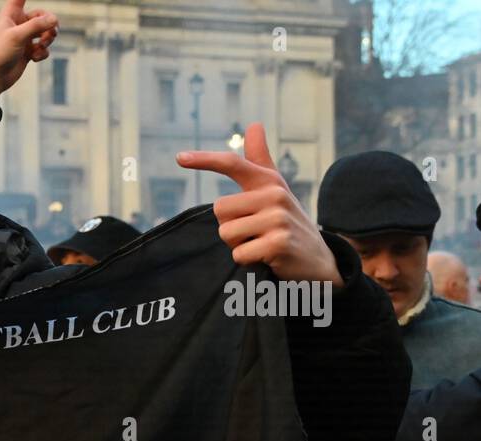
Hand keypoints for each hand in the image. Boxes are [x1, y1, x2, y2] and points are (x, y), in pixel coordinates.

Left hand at [0, 0, 58, 97]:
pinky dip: (42, 52)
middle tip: (53, 32)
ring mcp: (24, 38)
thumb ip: (37, 25)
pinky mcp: (28, 51)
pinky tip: (34, 58)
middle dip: (48, 24)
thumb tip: (54, 19)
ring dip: (48, 38)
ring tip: (42, 46)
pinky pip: (43, 48)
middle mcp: (18, 24)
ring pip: (45, 32)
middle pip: (41, 15)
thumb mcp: (18, 36)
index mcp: (11, 14)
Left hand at [177, 123, 342, 287]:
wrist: (317, 260)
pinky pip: (238, 254)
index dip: (204, 160)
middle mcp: (274, 194)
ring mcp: (278, 218)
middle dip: (230, 226)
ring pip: (226, 233)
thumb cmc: (286, 222)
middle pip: (220, 210)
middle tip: (255, 232)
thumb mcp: (274, 189)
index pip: (233, 164)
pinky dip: (247, 261)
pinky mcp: (278, 243)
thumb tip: (254, 123)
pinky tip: (267, 258)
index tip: (179, 158)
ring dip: (238, 245)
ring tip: (261, 244)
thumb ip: (259, 160)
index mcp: (269, 181)